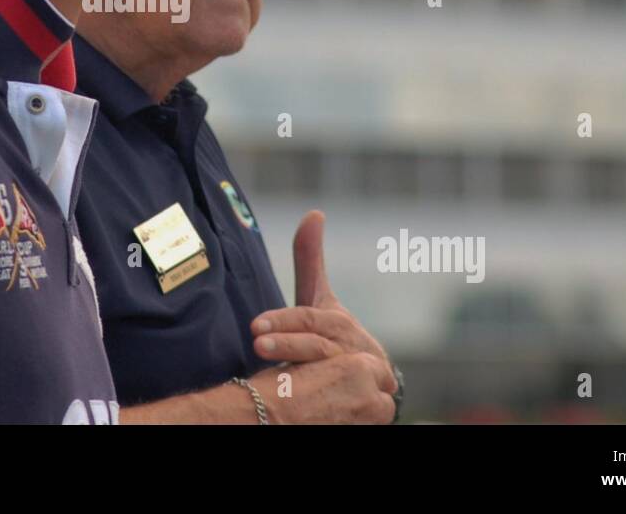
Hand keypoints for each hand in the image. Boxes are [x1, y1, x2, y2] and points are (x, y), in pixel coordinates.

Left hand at [247, 210, 396, 422]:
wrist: (371, 379)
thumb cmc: (334, 334)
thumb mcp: (321, 300)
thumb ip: (311, 260)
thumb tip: (314, 212)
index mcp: (340, 324)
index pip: (312, 319)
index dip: (283, 321)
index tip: (253, 326)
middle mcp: (354, 351)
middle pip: (318, 347)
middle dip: (288, 345)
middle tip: (257, 343)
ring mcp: (360, 383)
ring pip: (327, 381)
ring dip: (298, 380)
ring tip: (268, 380)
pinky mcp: (363, 413)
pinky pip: (338, 411)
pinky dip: (321, 410)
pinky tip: (295, 411)